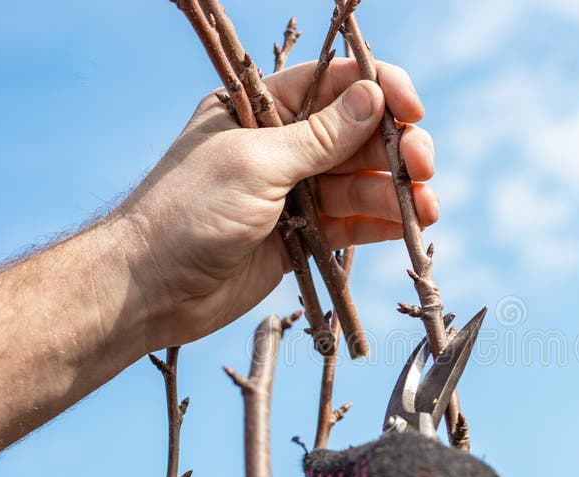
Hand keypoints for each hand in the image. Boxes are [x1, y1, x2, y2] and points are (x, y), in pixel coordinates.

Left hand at [114, 59, 438, 349]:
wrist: (151, 290)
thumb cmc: (188, 212)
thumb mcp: (256, 163)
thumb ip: (319, 137)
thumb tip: (372, 97)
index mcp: (259, 109)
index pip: (332, 84)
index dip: (379, 90)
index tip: (413, 109)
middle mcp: (281, 146)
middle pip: (356, 135)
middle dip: (395, 147)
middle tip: (423, 166)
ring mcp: (294, 193)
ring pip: (361, 182)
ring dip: (398, 192)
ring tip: (427, 209)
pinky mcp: (303, 237)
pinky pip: (352, 223)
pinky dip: (382, 224)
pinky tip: (410, 227)